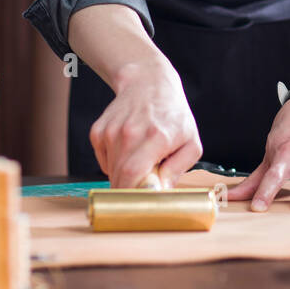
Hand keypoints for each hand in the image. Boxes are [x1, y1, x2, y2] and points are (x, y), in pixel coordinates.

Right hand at [89, 59, 202, 188]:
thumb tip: (162, 191)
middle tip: (142, 192)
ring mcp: (111, 131)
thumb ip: (179, 169)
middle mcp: (130, 132)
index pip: (132, 174)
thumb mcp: (190, 141)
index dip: (132, 195)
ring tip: (140, 166)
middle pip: (119, 177)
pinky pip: (103, 161)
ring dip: (123, 178)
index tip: (141, 204)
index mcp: (156, 136)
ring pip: (110, 171)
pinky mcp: (99, 131)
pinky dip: (113, 165)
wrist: (148, 84)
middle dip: (129, 192)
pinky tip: (127, 152)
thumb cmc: (173, 115)